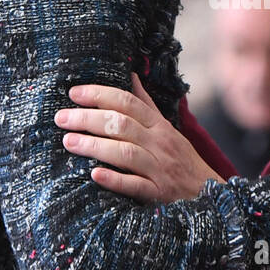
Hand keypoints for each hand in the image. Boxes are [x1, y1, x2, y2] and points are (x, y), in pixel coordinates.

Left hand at [55, 73, 224, 202]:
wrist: (208, 194)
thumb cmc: (181, 159)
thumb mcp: (167, 128)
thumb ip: (146, 104)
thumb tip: (130, 75)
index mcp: (159, 125)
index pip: (128, 102)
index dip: (100, 95)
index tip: (74, 93)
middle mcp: (160, 143)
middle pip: (122, 125)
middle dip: (89, 119)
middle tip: (62, 118)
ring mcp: (159, 168)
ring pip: (125, 153)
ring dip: (95, 146)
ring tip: (68, 142)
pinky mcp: (159, 193)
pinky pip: (136, 186)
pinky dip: (115, 179)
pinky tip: (95, 175)